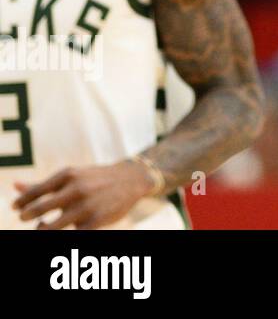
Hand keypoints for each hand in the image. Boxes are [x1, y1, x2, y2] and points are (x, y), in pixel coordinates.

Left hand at [11, 160, 156, 229]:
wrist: (131, 179)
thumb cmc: (94, 179)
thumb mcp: (71, 177)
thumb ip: (43, 185)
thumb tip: (14, 186)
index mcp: (68, 175)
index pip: (36, 191)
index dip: (22, 201)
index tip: (16, 208)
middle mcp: (76, 189)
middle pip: (39, 208)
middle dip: (27, 215)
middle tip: (24, 218)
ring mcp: (86, 206)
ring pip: (51, 227)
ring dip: (41, 229)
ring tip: (41, 226)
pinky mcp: (95, 221)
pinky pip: (71, 234)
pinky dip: (62, 233)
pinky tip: (62, 229)